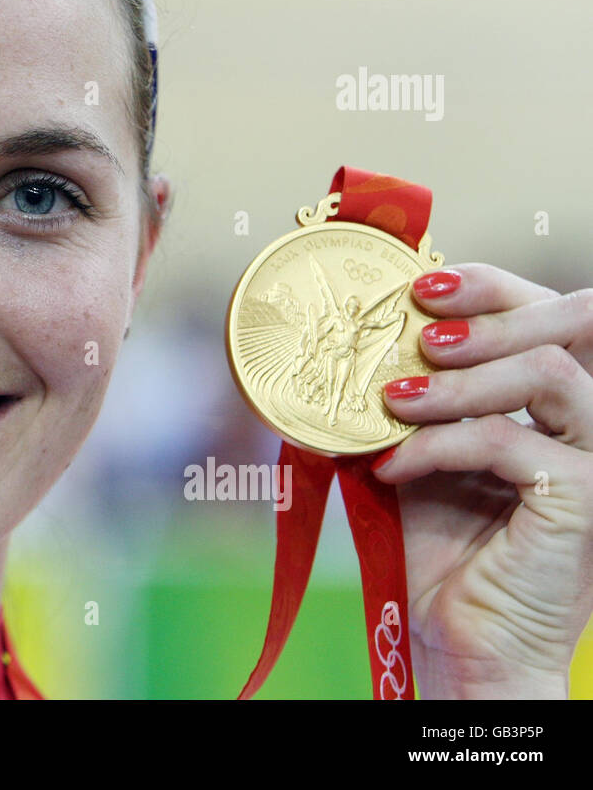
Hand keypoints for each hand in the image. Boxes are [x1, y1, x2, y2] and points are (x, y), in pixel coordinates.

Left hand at [374, 263, 592, 698]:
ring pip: (548, 373)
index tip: (422, 287)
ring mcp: (592, 458)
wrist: (459, 638)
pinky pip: (508, 440)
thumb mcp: (422, 454)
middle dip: (493, 306)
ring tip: (394, 398)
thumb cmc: (444, 548)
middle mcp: (587, 423)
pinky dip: (439, 445)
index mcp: (555, 405)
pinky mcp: (580, 496)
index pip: (548, 319)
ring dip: (459, 378)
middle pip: (573, 325)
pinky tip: (392, 467)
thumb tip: (356, 343)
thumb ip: (412, 401)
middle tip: (419, 318)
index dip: (494, 288)